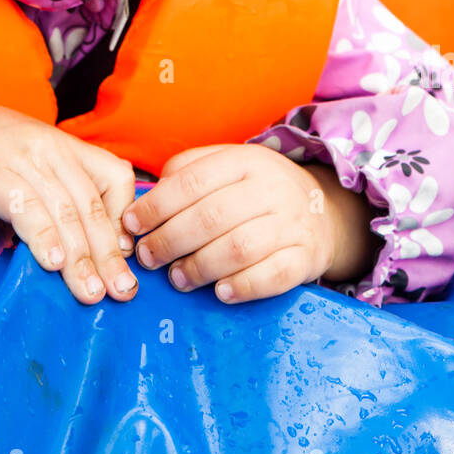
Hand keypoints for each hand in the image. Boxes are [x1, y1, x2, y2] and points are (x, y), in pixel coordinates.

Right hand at [0, 95, 138, 304]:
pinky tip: (51, 262)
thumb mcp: (39, 160)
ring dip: (80, 258)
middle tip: (122, 292)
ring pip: (64, 212)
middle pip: (92, 205)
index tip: (128, 255)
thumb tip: (86, 248)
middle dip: (109, 254)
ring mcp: (25, 162)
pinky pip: (26, 208)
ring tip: (91, 292)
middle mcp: (54, 152)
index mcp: (70, 147)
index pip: (116, 176)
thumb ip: (63, 193)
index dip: (125, 218)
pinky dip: (42, 236)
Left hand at [121, 143, 377, 303]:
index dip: (156, 206)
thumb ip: (187, 172)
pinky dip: (242, 287)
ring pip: (238, 248)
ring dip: (200, 267)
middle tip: (149, 258)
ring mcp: (292, 224)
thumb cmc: (257, 191)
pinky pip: (273, 276)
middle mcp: (271, 188)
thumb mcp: (228, 165)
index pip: (193, 181)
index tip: (132, 225)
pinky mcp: (306, 258)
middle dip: (170, 241)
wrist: (321, 212)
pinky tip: (220, 293)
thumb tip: (145, 199)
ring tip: (178, 278)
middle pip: (211, 217)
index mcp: (245, 160)